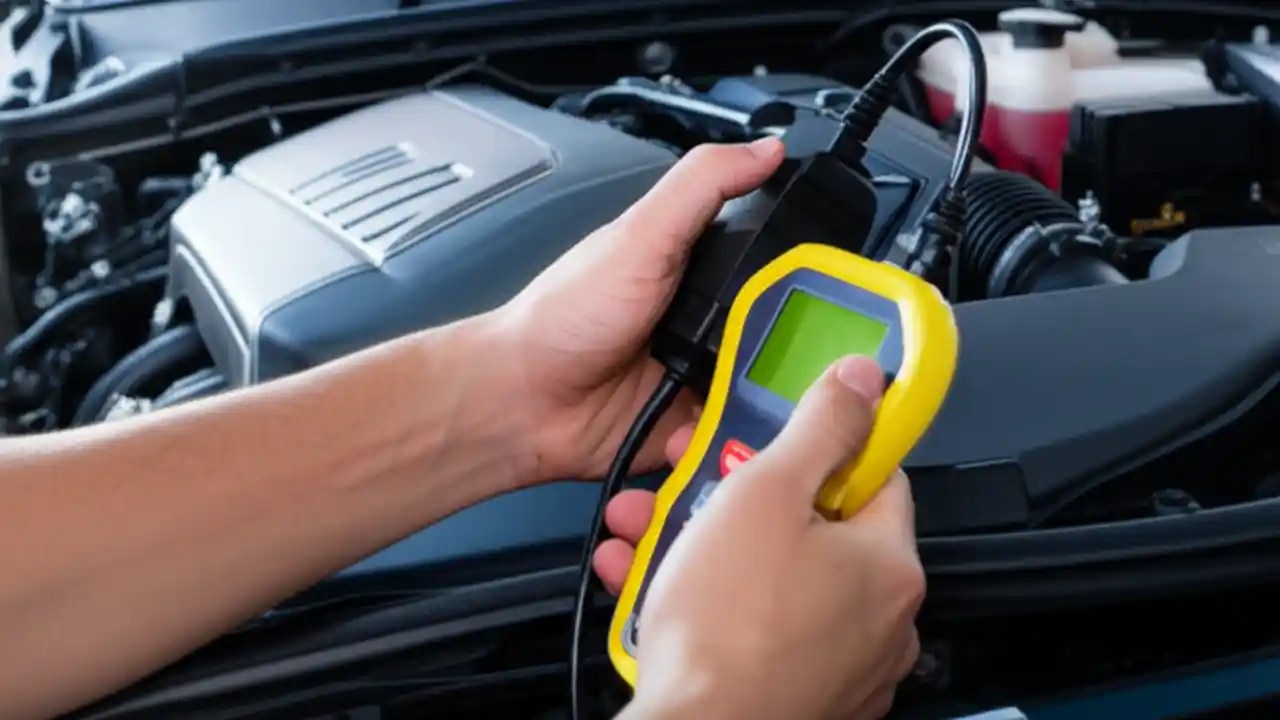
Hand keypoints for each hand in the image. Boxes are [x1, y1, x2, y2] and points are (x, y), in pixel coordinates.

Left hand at [493, 138, 784, 484]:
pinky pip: (740, 435)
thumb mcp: (641, 234)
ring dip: (773, 395)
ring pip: (770, 386)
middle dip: (797, 346)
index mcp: (699, 267)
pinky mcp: (695, 426)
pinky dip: (743, 436)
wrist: (523, 401)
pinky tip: (737, 430)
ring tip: (774, 396)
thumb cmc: (566, 313)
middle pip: (784, 330)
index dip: (806, 269)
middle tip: (808, 354)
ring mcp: (703, 376)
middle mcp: (707, 321)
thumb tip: (767, 148)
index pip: (775, 261)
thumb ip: (702, 185)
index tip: (836, 281)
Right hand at [603, 356, 924, 719]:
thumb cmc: (726, 629)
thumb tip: (864, 381)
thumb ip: (819, 428)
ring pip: (777, 582)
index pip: (872, 476)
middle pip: (815, 531)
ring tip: (655, 544)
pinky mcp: (799, 697)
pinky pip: (760, 631)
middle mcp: (879, 621)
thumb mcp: (764, 492)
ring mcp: (841, 667)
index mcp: (888, 564)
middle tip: (696, 496)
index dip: (817, 450)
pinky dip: (717, 610)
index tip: (776, 445)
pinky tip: (663, 598)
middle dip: (742, 505)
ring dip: (716, 556)